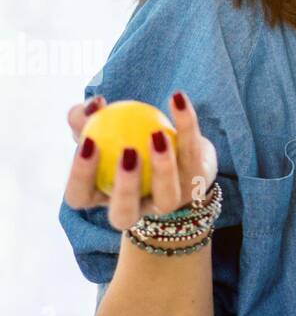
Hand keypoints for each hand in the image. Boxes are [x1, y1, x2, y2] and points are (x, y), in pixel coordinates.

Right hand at [64, 92, 218, 235]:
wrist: (177, 147)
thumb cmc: (128, 139)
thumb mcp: (103, 128)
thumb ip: (88, 118)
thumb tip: (93, 105)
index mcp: (101, 196)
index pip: (79, 196)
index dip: (80, 175)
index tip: (89, 141)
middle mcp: (134, 207)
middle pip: (123, 214)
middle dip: (124, 188)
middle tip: (128, 151)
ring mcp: (168, 201)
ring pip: (166, 197)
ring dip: (162, 168)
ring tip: (157, 135)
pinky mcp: (197, 184)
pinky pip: (193, 154)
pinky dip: (186, 125)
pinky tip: (177, 101)